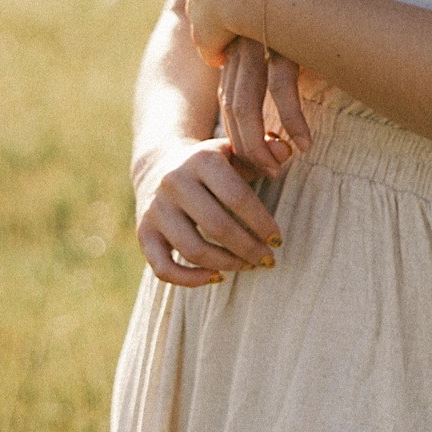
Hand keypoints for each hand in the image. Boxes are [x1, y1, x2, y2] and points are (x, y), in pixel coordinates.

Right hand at [135, 135, 285, 286]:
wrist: (161, 167)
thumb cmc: (212, 165)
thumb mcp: (235, 151)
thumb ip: (264, 150)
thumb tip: (287, 151)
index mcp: (201, 159)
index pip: (237, 197)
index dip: (262, 223)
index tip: (278, 240)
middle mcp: (174, 182)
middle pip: (218, 227)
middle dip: (249, 249)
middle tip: (269, 259)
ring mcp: (156, 209)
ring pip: (193, 250)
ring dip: (227, 264)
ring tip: (249, 266)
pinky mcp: (144, 232)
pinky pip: (163, 268)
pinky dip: (190, 280)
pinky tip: (217, 277)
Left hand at [186, 0, 314, 170]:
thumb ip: (292, 41)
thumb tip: (313, 78)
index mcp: (236, 39)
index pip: (230, 97)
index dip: (241, 131)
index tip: (260, 156)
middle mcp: (240, 41)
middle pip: (232, 106)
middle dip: (246, 147)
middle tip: (268, 174)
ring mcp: (257, 36)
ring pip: (247, 101)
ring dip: (262, 140)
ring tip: (282, 165)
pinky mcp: (282, 32)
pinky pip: (282, 84)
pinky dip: (289, 117)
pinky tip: (303, 140)